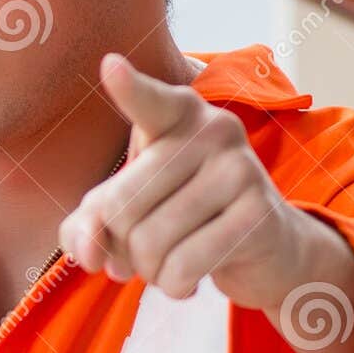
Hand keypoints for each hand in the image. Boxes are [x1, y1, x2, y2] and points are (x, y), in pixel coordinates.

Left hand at [58, 52, 322, 310]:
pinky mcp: (257, 215)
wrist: (267, 250)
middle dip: (117, 247)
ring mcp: (239, 170)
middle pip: (121, 207)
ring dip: (147, 271)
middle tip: (134, 257)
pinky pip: (184, 264)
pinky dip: (174, 285)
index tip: (110, 66)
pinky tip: (186, 282)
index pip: (149, 103)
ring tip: (163, 267)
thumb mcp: (129, 211)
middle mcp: (212, 131)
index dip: (129, 89)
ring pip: (150, 241)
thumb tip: (86, 252)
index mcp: (177, 116)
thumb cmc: (184, 218)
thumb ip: (89, 225)